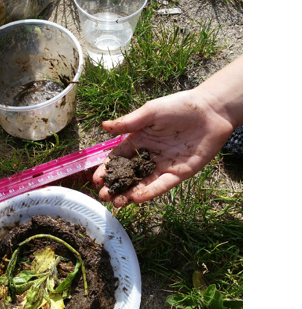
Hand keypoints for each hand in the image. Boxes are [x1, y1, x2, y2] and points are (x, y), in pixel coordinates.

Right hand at [92, 89, 235, 207]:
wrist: (211, 111)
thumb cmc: (180, 106)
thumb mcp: (150, 112)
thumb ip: (128, 122)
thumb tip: (104, 126)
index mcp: (139, 139)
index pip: (119, 157)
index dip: (107, 168)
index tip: (97, 179)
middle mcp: (149, 154)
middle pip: (129, 173)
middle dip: (116, 185)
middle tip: (104, 196)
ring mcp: (164, 165)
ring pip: (144, 182)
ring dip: (130, 193)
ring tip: (117, 202)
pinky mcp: (180, 172)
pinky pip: (163, 184)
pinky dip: (150, 191)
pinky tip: (137, 198)